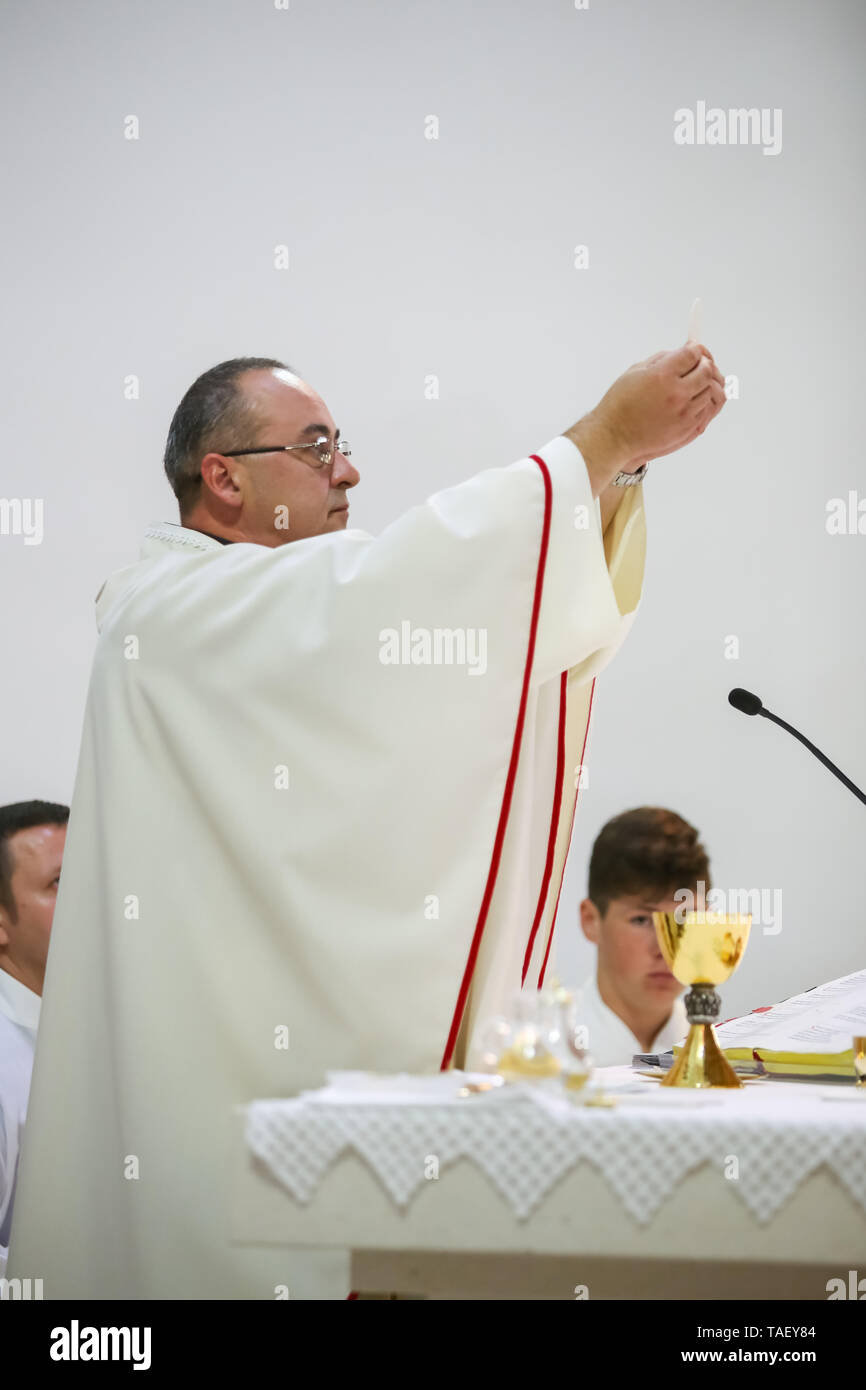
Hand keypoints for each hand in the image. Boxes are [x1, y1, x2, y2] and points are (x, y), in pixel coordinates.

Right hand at [571, 341, 726, 487]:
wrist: (614, 436)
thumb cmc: (620, 403)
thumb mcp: (636, 372)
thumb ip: (662, 359)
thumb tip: (682, 350)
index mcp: (662, 375)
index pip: (693, 354)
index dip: (695, 349)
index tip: (693, 350)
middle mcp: (676, 393)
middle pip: (706, 371)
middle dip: (704, 364)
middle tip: (698, 364)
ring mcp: (684, 412)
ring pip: (709, 390)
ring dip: (704, 383)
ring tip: (694, 383)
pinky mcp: (687, 427)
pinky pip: (706, 409)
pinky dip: (702, 400)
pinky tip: (691, 399)